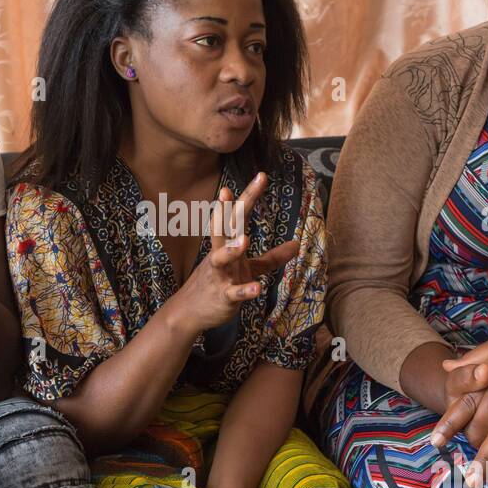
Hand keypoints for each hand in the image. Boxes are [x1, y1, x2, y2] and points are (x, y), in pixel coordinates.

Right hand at [165, 172, 299, 332]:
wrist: (189, 311)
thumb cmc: (219, 284)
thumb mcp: (248, 268)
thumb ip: (272, 257)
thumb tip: (297, 244)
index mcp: (228, 245)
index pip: (239, 217)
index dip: (248, 197)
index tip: (261, 176)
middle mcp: (220, 255)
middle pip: (225, 229)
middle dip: (228, 211)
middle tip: (228, 190)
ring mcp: (220, 275)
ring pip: (221, 259)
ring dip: (232, 250)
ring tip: (244, 240)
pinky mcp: (222, 297)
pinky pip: (234, 293)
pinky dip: (244, 290)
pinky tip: (257, 288)